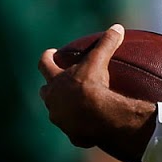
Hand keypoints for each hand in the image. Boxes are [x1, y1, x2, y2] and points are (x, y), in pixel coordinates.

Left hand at [38, 25, 148, 161]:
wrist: (98, 117)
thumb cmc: (93, 86)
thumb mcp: (99, 61)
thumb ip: (106, 43)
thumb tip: (117, 27)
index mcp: (55, 81)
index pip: (44, 64)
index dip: (47, 57)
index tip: (51, 53)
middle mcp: (53, 101)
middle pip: (45, 92)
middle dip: (50, 87)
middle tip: (58, 83)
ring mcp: (60, 120)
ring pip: (57, 114)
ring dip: (63, 109)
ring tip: (75, 108)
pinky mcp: (72, 135)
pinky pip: (75, 132)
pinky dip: (80, 129)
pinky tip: (90, 128)